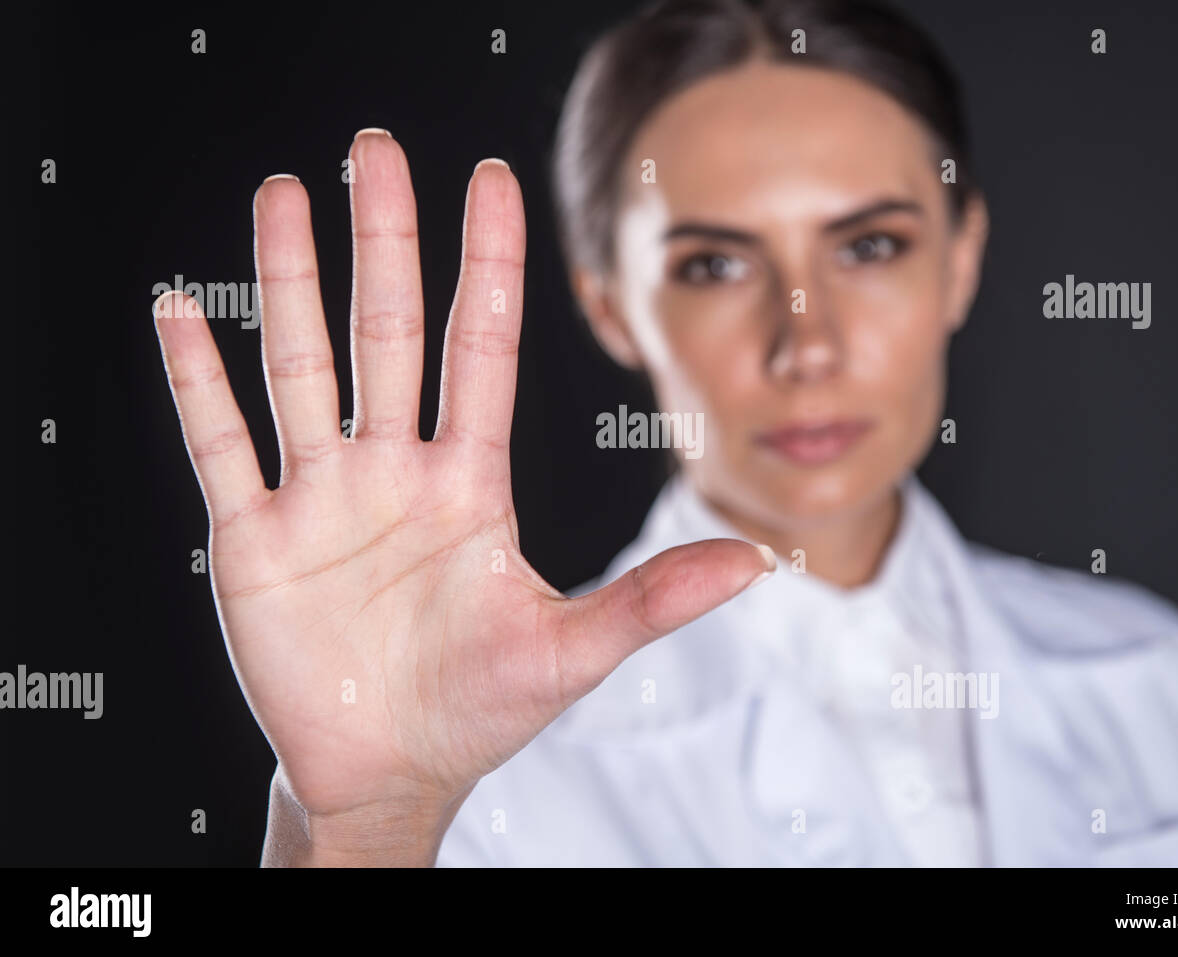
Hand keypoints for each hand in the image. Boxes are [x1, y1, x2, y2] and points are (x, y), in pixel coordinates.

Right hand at [152, 130, 773, 856]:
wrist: (390, 772)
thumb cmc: (482, 707)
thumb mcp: (572, 650)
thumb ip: (656, 599)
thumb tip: (762, 560)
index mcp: (470, 483)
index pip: (481, 347)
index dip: (488, 264)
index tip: (491, 179)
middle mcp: (395, 470)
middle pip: (389, 331)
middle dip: (385, 239)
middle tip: (377, 148)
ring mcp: (324, 496)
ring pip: (303, 366)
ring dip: (289, 282)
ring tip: (282, 196)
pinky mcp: (256, 538)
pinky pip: (222, 444)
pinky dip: (200, 380)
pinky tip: (183, 312)